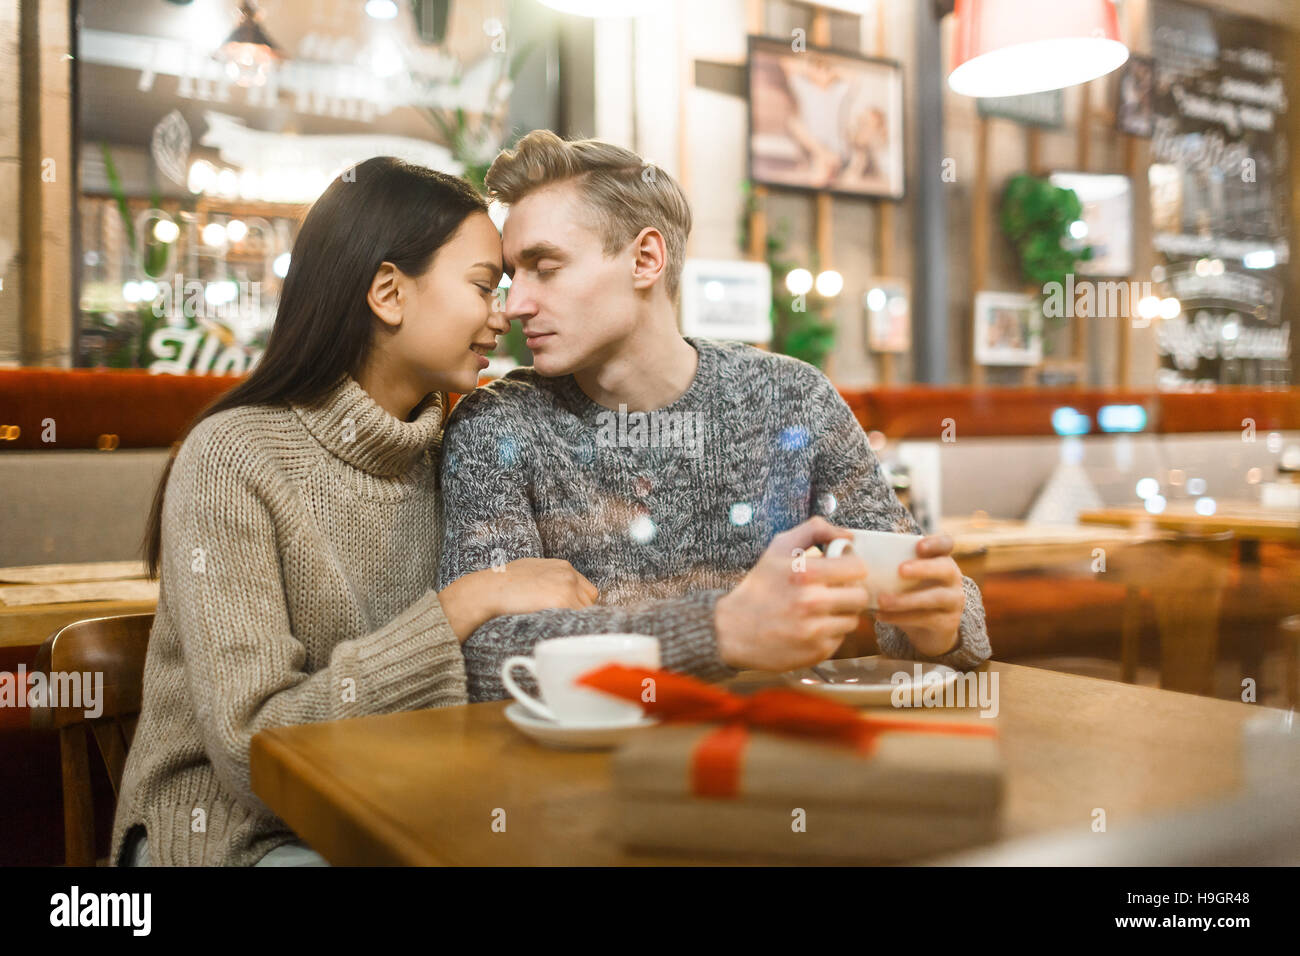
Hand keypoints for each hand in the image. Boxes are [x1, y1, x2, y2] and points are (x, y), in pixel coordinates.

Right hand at [438, 558, 597, 641]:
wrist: (489, 590)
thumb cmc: (502, 585)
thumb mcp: (530, 572)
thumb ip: (548, 580)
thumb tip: (552, 597)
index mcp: (562, 567)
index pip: (586, 590)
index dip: (578, 605)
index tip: (568, 615)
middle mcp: (568, 574)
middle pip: (589, 601)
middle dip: (578, 613)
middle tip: (559, 623)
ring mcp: (568, 586)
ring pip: (585, 612)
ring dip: (574, 621)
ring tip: (553, 626)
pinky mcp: (563, 600)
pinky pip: (577, 620)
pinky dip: (570, 627)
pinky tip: (553, 628)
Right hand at [715, 517, 871, 670]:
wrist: (732, 630)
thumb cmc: (759, 587)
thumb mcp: (778, 548)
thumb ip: (814, 530)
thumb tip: (848, 536)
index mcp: (804, 572)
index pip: (857, 568)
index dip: (851, 568)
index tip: (841, 571)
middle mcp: (811, 602)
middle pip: (860, 596)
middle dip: (849, 592)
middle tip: (833, 592)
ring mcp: (815, 630)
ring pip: (853, 619)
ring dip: (840, 614)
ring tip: (820, 611)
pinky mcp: (816, 652)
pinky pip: (840, 639)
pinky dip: (829, 633)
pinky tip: (811, 627)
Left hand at [874, 534, 965, 657]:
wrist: (928, 631)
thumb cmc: (909, 594)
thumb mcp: (904, 578)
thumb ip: (886, 563)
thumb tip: (847, 546)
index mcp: (941, 559)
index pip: (946, 544)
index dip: (935, 543)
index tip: (918, 546)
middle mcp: (953, 578)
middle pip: (946, 569)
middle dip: (923, 569)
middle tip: (899, 570)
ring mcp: (954, 601)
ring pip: (935, 597)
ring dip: (906, 599)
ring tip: (881, 601)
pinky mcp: (947, 623)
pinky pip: (926, 618)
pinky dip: (901, 617)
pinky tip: (881, 616)